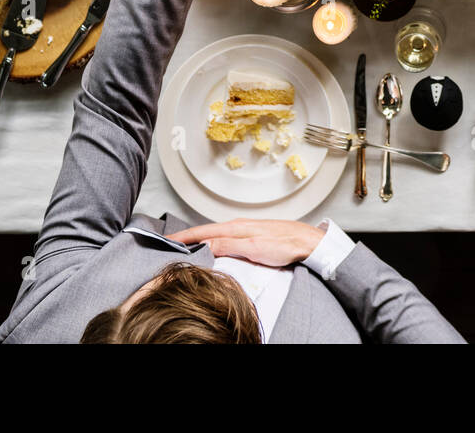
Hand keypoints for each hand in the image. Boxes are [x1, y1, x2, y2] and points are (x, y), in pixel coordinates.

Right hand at [168, 218, 323, 266]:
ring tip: (185, 245)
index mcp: (235, 228)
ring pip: (215, 234)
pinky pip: (225, 237)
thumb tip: (204, 245)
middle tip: (169, 242)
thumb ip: (228, 246)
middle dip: (187, 236)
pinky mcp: (252, 236)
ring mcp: (245, 230)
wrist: (307, 242)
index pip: (202, 232)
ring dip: (199, 238)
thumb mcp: (253, 248)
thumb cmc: (285, 245)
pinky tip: (212, 246)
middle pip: (206, 231)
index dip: (183, 236)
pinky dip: (213, 241)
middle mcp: (238, 226)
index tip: (167, 240)